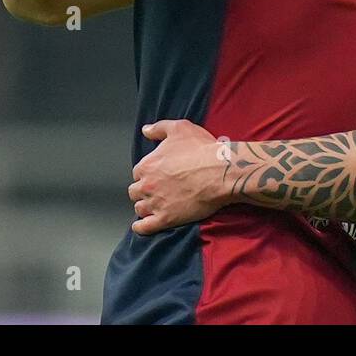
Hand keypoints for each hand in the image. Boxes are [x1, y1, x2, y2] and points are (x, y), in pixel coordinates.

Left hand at [129, 120, 229, 234]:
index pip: (138, 172)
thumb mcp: (179, 128)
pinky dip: (141, 227)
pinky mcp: (166, 219)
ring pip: (140, 208)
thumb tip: (145, 130)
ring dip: (144, 207)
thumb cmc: (201, 149)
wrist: (219, 171)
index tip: (156, 175)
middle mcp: (148, 184)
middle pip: (135, 191)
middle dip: (143, 190)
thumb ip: (159, 128)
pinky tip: (141, 226)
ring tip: (153, 206)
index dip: (147, 173)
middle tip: (156, 190)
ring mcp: (156, 203)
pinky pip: (145, 227)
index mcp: (148, 164)